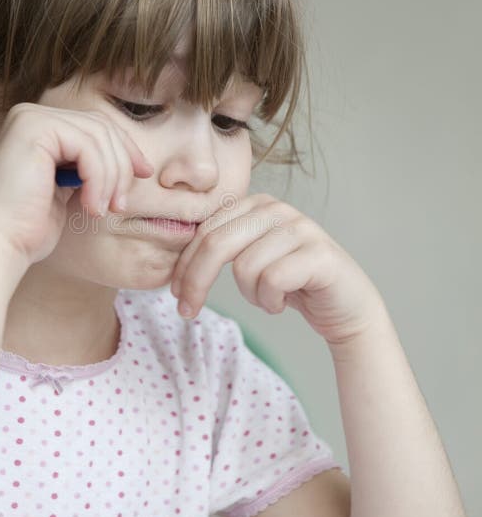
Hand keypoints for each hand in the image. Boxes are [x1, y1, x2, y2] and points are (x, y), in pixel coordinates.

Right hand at [0, 102, 153, 268]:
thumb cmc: (31, 227)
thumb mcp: (69, 187)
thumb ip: (90, 164)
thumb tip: (133, 156)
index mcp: (38, 125)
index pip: (97, 125)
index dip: (126, 149)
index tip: (144, 174)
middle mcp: (30, 114)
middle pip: (102, 127)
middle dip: (122, 166)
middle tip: (120, 204)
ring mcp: (29, 118)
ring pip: (99, 137)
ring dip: (111, 178)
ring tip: (103, 210)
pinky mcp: (33, 129)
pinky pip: (88, 148)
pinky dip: (99, 181)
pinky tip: (90, 207)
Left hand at [170, 193, 386, 346]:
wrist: (344, 306)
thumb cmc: (292, 284)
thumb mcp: (250, 259)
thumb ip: (221, 247)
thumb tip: (172, 260)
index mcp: (256, 204)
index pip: (205, 230)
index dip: (184, 265)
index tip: (176, 295)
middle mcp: (277, 209)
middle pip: (217, 244)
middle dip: (196, 282)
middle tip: (187, 312)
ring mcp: (301, 228)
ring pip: (245, 267)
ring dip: (251, 295)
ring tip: (270, 298)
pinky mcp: (319, 254)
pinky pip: (272, 281)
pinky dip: (271, 302)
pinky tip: (285, 302)